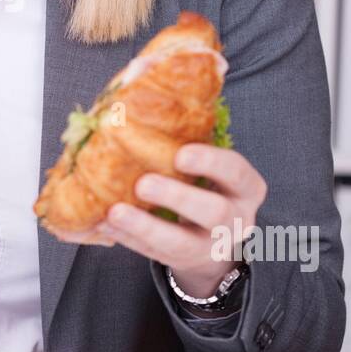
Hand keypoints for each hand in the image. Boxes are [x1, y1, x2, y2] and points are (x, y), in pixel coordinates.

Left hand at [47, 143, 267, 298]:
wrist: (215, 240)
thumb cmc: (206, 186)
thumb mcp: (212, 168)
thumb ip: (190, 140)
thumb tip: (142, 88)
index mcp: (245, 187)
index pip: (236, 172)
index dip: (211, 163)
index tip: (181, 154)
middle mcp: (236, 220)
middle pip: (215, 212)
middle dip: (178, 198)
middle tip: (143, 183)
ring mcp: (210, 246)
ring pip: (182, 243)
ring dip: (146, 227)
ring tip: (115, 212)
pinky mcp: (183, 263)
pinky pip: (154, 254)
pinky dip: (128, 239)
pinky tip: (104, 225)